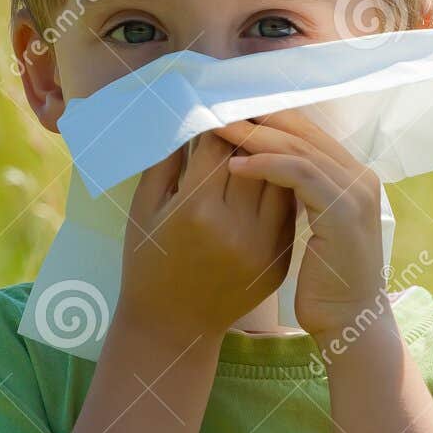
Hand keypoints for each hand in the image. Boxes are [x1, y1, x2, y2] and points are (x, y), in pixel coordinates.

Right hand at [116, 131, 296, 343]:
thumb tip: (186, 113)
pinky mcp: (279, 260)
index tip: (216, 106)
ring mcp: (263, 248)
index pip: (220, 145)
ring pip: (280, 181)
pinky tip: (271, 172)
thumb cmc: (148, 261)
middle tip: (244, 111)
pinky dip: (281, 186)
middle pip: (256, 158)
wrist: (172, 327)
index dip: (218, 120)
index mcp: (196, 211)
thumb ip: (166, 158)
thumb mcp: (144, 208)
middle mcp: (236, 229)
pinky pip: (287, 209)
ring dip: (272, 155)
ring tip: (260, 137)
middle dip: (248, 131)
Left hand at [212, 111, 387, 342]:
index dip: (266, 117)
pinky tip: (234, 165)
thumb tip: (260, 165)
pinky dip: (265, 165)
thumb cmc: (324, 283)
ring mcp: (355, 192)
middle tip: (216, 107)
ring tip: (218, 128)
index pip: (305, 131)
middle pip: (302, 131)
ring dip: (254, 136)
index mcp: (351, 175)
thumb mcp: (310, 227)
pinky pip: (299, 174)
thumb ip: (297, 195)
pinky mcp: (343, 211)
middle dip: (256, 117)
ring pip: (298, 147)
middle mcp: (358, 176)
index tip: (228, 109)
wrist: (350, 322)